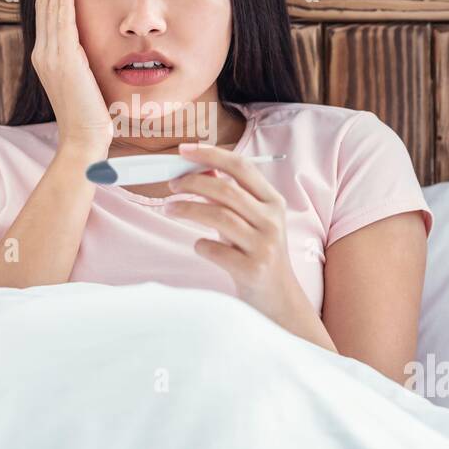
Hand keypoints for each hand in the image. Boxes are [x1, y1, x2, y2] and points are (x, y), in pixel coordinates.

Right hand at [32, 0, 112, 155]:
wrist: (83, 139)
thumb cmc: (91, 113)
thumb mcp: (84, 77)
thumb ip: (82, 56)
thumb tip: (89, 40)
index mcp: (48, 54)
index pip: (49, 10)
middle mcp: (44, 52)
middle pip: (45, 3)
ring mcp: (50, 57)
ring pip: (51, 9)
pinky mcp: (63, 63)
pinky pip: (61, 27)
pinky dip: (62, 4)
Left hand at [163, 143, 311, 320]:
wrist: (279, 298)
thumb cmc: (258, 254)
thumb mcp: (252, 220)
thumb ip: (231, 196)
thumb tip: (200, 168)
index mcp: (273, 202)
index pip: (241, 167)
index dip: (211, 154)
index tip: (184, 150)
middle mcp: (272, 221)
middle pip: (225, 190)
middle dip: (192, 183)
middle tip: (171, 184)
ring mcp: (264, 246)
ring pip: (218, 216)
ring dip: (186, 209)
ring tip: (169, 208)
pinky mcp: (252, 269)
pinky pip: (214, 250)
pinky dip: (200, 244)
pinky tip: (198, 245)